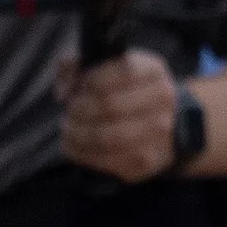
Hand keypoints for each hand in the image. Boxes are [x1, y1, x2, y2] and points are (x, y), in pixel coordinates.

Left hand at [55, 49, 180, 182]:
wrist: (156, 121)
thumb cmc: (120, 88)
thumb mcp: (100, 65)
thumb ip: (74, 65)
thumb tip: (64, 92)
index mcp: (153, 71)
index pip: (123, 72)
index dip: (92, 80)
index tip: (79, 86)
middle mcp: (162, 100)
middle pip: (110, 106)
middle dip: (80, 108)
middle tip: (70, 109)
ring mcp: (158, 133)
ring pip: (106, 137)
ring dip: (77, 133)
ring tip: (68, 127)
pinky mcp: (145, 161)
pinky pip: (106, 160)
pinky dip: (81, 153)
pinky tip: (73, 144)